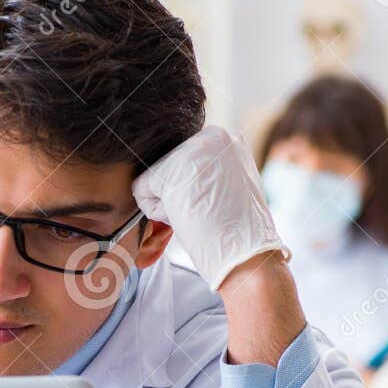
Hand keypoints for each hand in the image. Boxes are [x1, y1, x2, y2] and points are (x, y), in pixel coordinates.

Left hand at [132, 125, 285, 291]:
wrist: (246, 252)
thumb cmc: (239, 230)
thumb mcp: (230, 184)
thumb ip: (208, 170)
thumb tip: (181, 174)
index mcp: (228, 139)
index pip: (185, 158)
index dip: (190, 186)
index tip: (210, 203)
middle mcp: (211, 136)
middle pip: (169, 165)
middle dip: (177, 193)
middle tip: (204, 211)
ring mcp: (190, 150)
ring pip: (155, 178)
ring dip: (168, 203)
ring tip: (197, 214)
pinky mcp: (169, 170)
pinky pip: (141, 190)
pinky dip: (156, 212)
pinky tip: (183, 218)